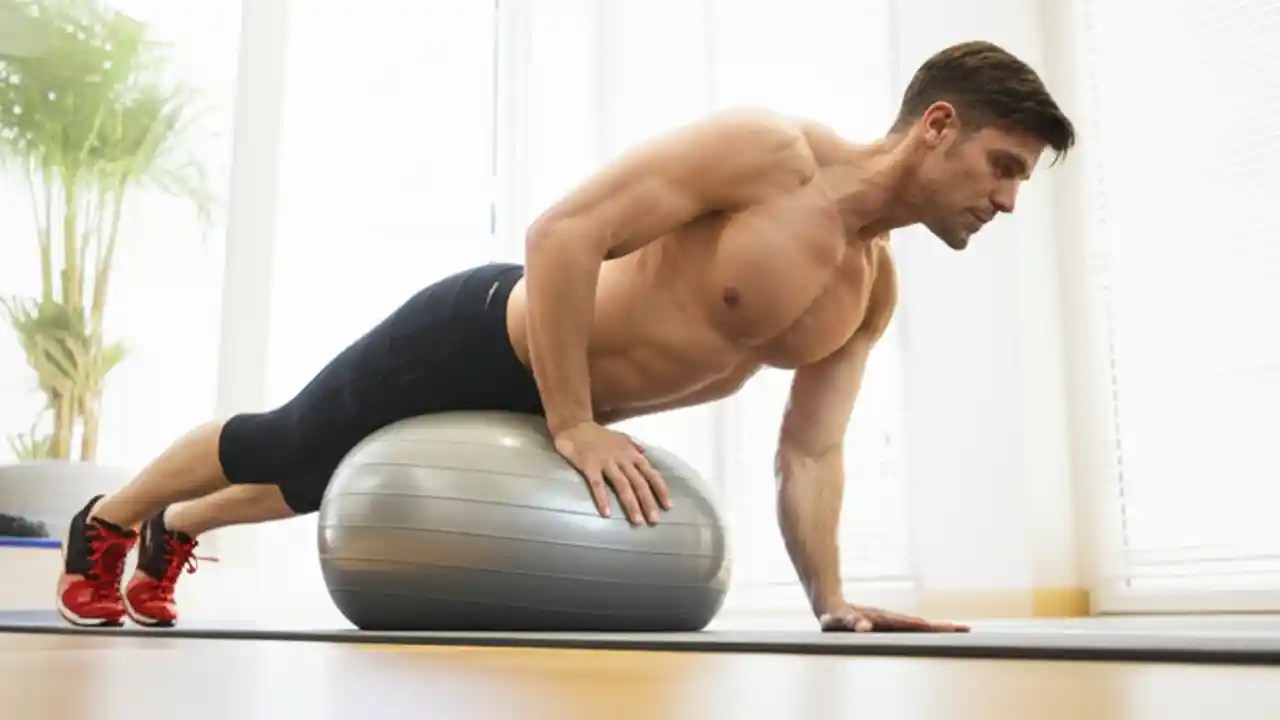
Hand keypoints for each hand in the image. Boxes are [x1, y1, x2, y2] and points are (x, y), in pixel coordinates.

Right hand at [553, 421, 670, 524]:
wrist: (574, 426)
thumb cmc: (598, 434)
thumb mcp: (620, 437)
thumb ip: (633, 446)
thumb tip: (645, 452)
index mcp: (631, 454)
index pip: (651, 474)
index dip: (660, 490)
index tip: (668, 506)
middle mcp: (622, 459)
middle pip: (639, 483)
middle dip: (648, 502)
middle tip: (654, 521)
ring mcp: (606, 462)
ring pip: (622, 485)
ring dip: (631, 504)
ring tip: (637, 521)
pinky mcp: (590, 466)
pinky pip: (598, 485)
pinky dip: (602, 499)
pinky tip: (606, 514)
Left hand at [817, 602, 969, 632]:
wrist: (832, 605)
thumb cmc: (834, 617)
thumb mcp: (837, 621)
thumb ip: (850, 623)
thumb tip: (864, 628)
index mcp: (882, 619)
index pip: (907, 623)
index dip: (923, 626)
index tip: (940, 628)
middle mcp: (891, 619)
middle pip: (921, 623)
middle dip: (943, 627)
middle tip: (965, 629)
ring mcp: (892, 621)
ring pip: (920, 624)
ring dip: (940, 627)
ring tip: (961, 629)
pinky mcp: (891, 625)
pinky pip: (913, 628)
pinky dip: (930, 629)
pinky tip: (941, 632)